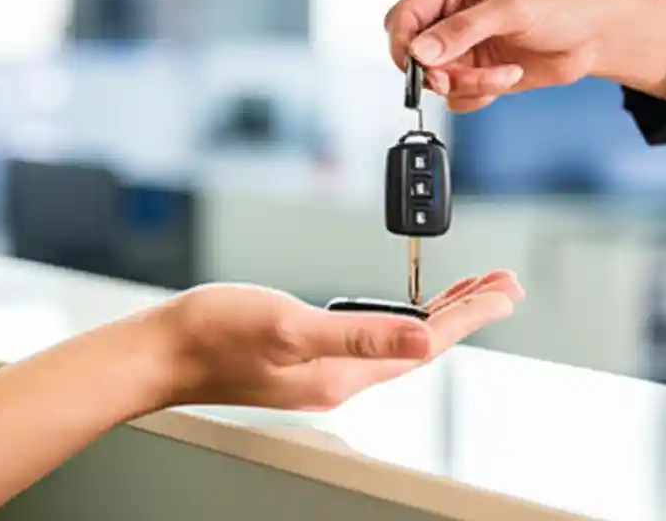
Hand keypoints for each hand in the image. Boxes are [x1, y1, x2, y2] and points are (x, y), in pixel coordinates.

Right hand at [151, 270, 522, 410]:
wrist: (159, 351)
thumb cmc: (212, 335)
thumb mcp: (290, 325)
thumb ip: (359, 335)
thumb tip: (423, 344)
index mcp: (343, 375)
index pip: (428, 345)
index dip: (471, 315)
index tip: (506, 292)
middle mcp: (340, 379)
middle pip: (423, 345)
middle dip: (466, 313)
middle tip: (503, 286)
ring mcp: (324, 371)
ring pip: (401, 343)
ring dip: (438, 315)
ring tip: (469, 292)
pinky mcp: (305, 359)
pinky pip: (373, 340)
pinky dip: (401, 321)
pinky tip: (402, 313)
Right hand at [384, 0, 665, 110]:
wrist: (593, 38)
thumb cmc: (561, 7)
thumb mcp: (511, 11)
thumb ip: (462, 30)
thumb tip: (421, 50)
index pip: (405, 15)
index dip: (405, 42)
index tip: (420, 65)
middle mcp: (452, 15)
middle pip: (413, 52)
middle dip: (435, 71)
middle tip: (457, 77)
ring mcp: (464, 46)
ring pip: (436, 79)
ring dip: (467, 84)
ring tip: (502, 75)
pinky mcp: (477, 72)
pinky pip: (457, 95)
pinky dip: (477, 95)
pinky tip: (506, 79)